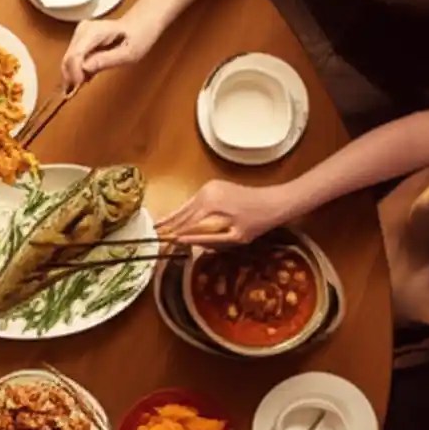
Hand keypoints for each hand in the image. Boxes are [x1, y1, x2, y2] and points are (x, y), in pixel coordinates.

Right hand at [60, 15, 159, 89]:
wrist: (137, 28)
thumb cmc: (136, 39)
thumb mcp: (128, 54)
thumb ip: (107, 60)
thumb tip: (85, 68)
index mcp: (95, 31)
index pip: (75, 55)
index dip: (74, 73)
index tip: (79, 86)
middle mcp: (83, 30)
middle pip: (67, 59)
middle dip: (71, 77)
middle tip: (79, 90)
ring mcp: (78, 34)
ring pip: (66, 61)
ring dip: (72, 76)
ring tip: (85, 83)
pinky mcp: (77, 40)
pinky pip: (70, 60)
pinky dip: (74, 72)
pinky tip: (85, 76)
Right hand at [157, 180, 290, 244]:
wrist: (275, 202)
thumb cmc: (258, 223)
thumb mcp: (233, 237)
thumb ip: (206, 239)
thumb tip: (181, 241)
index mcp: (209, 205)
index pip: (183, 223)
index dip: (171, 234)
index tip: (159, 243)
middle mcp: (205, 193)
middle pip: (181, 213)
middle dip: (168, 225)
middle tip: (153, 236)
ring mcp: (208, 187)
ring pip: (186, 206)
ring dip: (174, 217)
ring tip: (158, 227)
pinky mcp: (212, 186)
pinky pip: (193, 201)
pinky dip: (185, 210)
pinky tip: (177, 217)